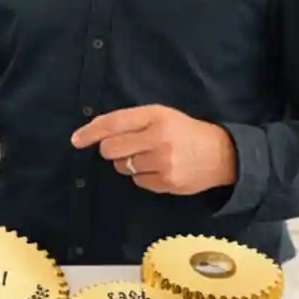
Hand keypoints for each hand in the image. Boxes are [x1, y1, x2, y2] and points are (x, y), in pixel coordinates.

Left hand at [70, 104, 236, 194]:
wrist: (222, 154)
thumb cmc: (184, 131)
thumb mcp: (161, 115)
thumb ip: (131, 121)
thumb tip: (95, 135)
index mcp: (156, 116)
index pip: (113, 123)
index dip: (90, 132)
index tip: (76, 140)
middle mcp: (158, 138)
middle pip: (111, 149)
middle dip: (111, 149)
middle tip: (127, 147)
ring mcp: (164, 163)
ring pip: (122, 167)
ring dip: (128, 163)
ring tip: (149, 156)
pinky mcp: (168, 183)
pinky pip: (138, 181)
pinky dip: (142, 176)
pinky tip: (159, 169)